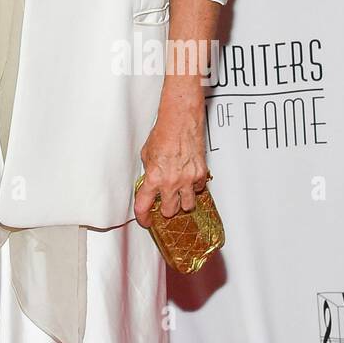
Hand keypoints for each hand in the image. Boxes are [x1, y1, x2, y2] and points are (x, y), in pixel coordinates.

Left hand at [134, 113, 208, 229]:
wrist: (180, 122)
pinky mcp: (200, 175)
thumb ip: (149, 171)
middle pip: (169, 211)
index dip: (143, 217)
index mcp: (154, 178)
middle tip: (164, 204)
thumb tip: (151, 179)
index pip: (144, 206)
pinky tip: (189, 180)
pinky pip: (199, 190)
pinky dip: (194, 188)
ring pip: (187, 205)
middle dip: (165, 209)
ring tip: (179, 194)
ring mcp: (187, 180)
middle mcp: (171, 182)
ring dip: (182, 202)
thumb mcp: (147, 154)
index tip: (145, 220)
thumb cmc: (163, 133)